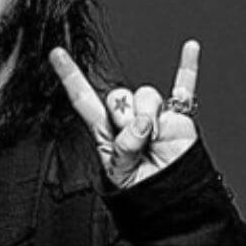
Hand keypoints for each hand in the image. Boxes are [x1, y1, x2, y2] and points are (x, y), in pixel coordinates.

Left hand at [48, 39, 200, 188]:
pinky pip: (185, 86)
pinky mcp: (179, 117)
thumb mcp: (122, 174)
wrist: (172, 197)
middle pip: (117, 95)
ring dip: (149, 115)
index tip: (56, 53)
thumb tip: (142, 122)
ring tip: (154, 139)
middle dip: (123, 115)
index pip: (83, 100)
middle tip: (134, 138)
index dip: (70, 76)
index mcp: (105, 131)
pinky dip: (188, 67)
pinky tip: (190, 47)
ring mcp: (153, 115)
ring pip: (146, 94)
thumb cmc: (142, 189)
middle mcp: (127, 119)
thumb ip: (124, 148)